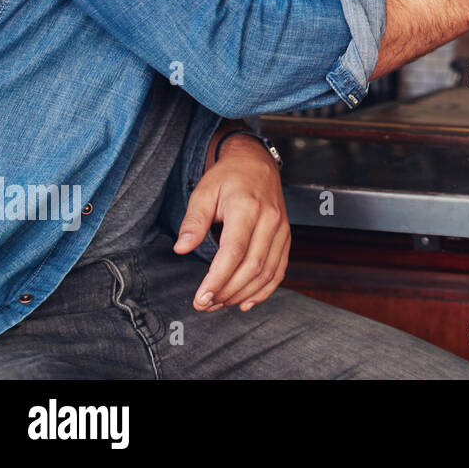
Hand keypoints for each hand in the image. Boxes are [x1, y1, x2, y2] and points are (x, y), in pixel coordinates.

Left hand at [172, 136, 289, 312]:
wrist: (256, 163)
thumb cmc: (227, 177)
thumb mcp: (203, 192)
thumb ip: (193, 221)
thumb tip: (182, 248)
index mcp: (247, 207)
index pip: (234, 251)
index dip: (218, 278)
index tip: (201, 297)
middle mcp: (270, 220)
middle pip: (253, 266)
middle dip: (227, 291)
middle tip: (205, 304)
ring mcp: (282, 229)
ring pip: (268, 271)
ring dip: (243, 293)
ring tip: (220, 304)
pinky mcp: (286, 237)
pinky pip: (280, 269)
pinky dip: (265, 290)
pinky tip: (246, 302)